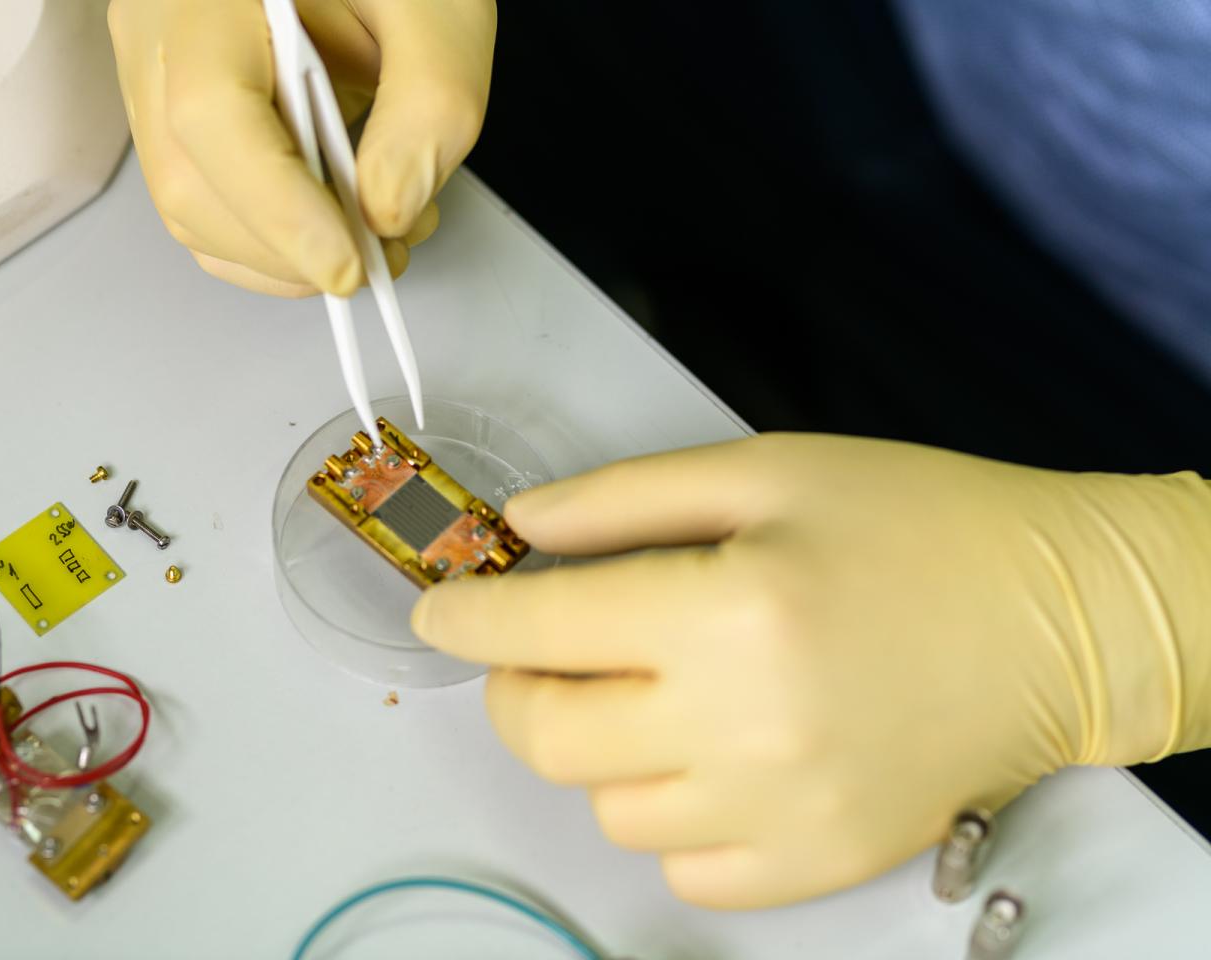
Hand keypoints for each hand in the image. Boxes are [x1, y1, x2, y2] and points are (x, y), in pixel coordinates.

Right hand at [107, 0, 494, 296]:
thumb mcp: (439, 12)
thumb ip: (429, 107)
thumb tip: (387, 212)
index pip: (213, 112)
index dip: (279, 208)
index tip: (349, 263)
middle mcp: (160, 29)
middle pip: (189, 179)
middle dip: (289, 250)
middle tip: (382, 259)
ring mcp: (156, 73)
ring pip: (190, 207)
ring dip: (283, 256)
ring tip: (371, 238)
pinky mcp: (175, 112)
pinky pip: (204, 204)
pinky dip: (269, 242)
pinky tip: (332, 226)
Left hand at [412, 433, 1210, 907]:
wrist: (1053, 618)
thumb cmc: (915, 525)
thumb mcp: (764, 472)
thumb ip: (624, 498)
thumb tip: (516, 530)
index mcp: (728, 610)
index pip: (537, 629)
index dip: (465, 617)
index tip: (440, 609)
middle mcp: (744, 726)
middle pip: (548, 735)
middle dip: (513, 684)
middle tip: (539, 646)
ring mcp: (782, 811)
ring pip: (606, 805)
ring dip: (597, 744)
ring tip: (648, 689)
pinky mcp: (818, 862)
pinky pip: (680, 866)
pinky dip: (665, 812)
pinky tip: (704, 754)